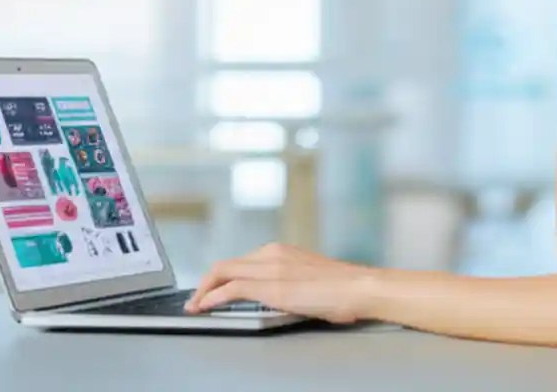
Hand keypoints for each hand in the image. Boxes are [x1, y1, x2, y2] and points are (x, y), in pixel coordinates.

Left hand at [185, 242, 377, 323]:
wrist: (360, 287)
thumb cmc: (344, 288)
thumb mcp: (310, 279)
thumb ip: (291, 281)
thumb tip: (283, 295)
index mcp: (282, 251)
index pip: (240, 261)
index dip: (220, 276)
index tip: (211, 289)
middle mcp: (273, 253)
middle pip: (226, 264)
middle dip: (206, 282)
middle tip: (195, 300)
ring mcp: (272, 268)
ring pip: (224, 271)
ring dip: (204, 289)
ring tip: (195, 305)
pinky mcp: (273, 286)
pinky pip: (233, 288)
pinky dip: (213, 296)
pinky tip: (205, 306)